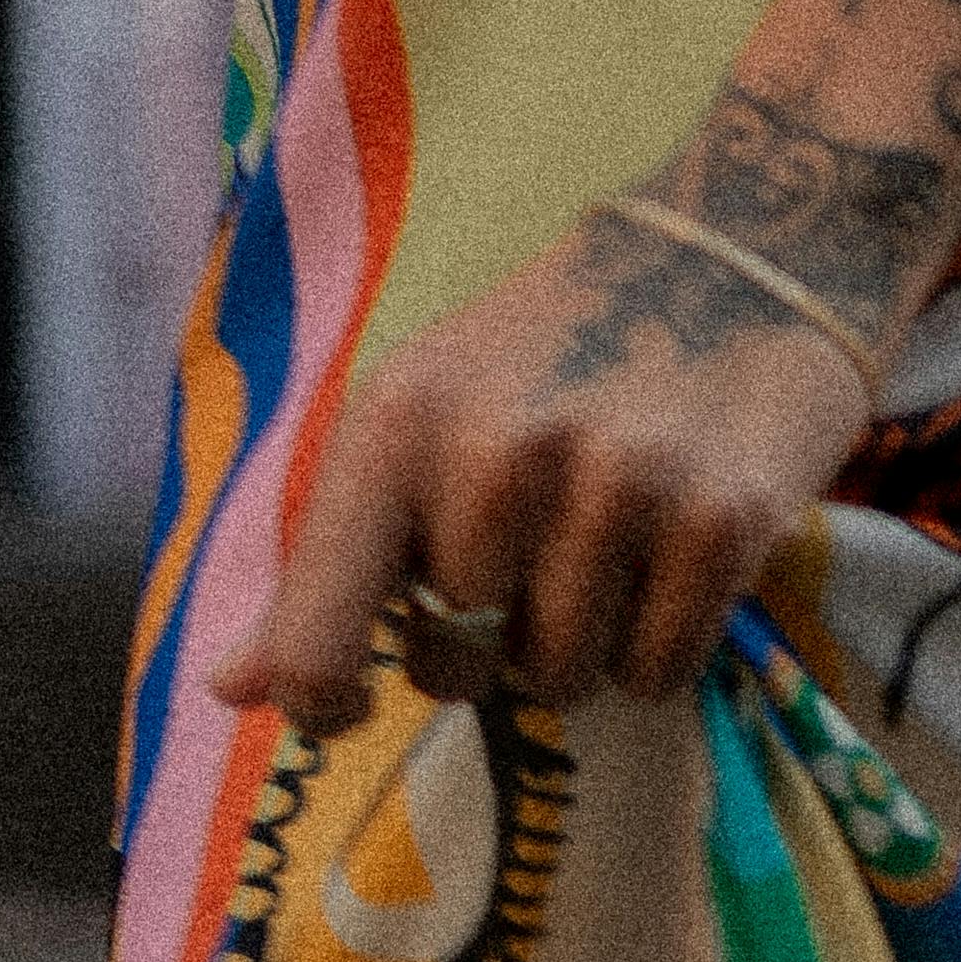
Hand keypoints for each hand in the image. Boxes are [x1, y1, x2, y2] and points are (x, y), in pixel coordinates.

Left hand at [211, 208, 886, 730]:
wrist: (732, 259)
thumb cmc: (551, 359)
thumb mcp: (418, 421)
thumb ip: (327, 560)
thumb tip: (228, 688)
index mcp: (399, 423)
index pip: (322, 625)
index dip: (320, 695)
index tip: (344, 703)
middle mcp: (498, 454)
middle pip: (460, 667)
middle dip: (491, 642)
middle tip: (531, 557)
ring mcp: (616, 488)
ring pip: (562, 680)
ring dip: (582, 646)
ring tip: (607, 550)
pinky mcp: (719, 524)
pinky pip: (656, 674)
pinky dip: (661, 646)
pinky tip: (670, 559)